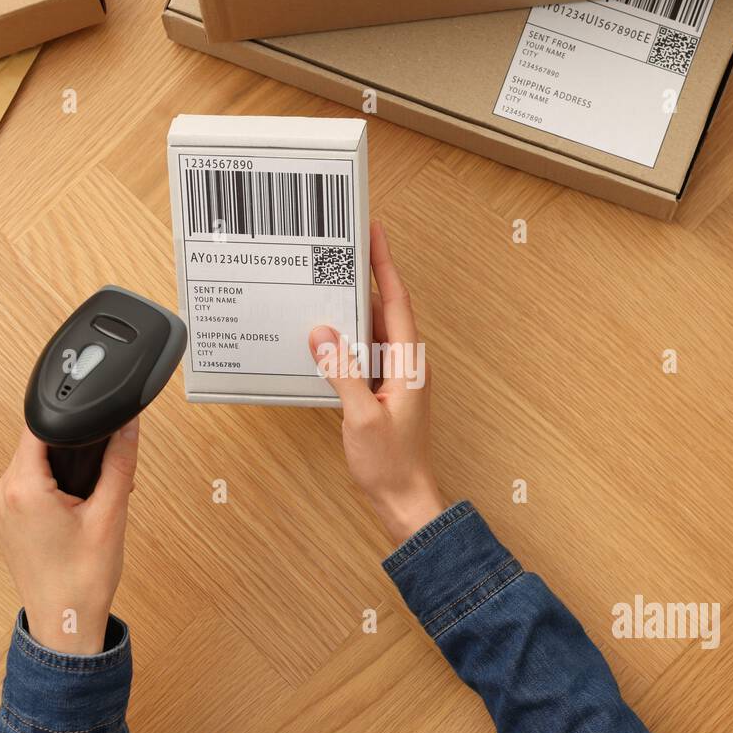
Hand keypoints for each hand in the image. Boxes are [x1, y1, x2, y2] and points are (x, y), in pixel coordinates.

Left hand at [0, 421, 138, 653]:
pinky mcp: (1, 521)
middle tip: (94, 477)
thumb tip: (127, 427)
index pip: (38, 426)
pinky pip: (22, 487)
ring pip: (28, 466)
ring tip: (84, 499)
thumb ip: (119, 462)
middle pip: (33, 445)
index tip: (90, 425)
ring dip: (58, 470)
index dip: (67, 419)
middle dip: (69, 450)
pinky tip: (70, 511)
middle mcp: (0, 495)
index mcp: (22, 488)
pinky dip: (46, 488)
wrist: (66, 621)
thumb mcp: (110, 513)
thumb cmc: (82, 580)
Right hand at [310, 221, 444, 545]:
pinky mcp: (384, 391)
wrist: (405, 499)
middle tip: (343, 247)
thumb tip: (323, 334)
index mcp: (409, 364)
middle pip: (386, 310)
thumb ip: (342, 372)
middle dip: (367, 277)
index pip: (397, 302)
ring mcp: (396, 378)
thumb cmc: (390, 464)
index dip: (385, 265)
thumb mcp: (360, 417)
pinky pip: (366, 353)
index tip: (374, 233)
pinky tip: (328, 334)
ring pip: (374, 331)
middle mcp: (407, 365)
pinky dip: (348, 338)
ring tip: (330, 281)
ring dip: (354, 308)